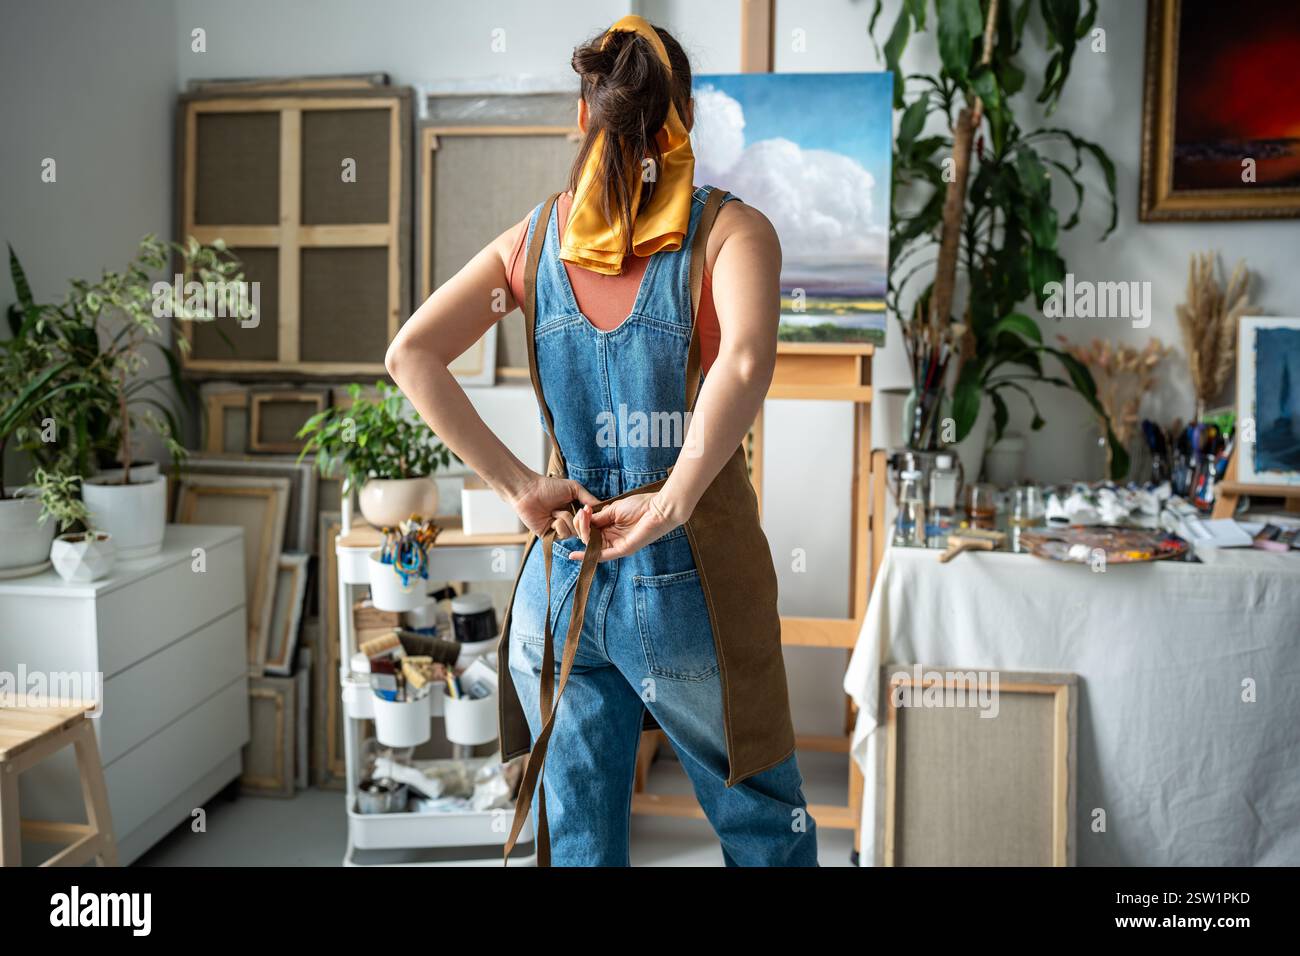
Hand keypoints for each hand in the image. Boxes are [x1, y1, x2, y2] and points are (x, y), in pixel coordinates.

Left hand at [508, 474, 599, 537]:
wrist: (529, 491)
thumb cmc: (549, 487)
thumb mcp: (574, 488)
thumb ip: (588, 498)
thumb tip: (602, 506)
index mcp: (576, 513)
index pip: (590, 522)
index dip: (592, 519)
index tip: (589, 511)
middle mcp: (569, 523)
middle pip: (585, 530)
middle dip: (580, 519)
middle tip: (574, 510)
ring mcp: (559, 531)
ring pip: (573, 533)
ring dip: (565, 518)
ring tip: (554, 510)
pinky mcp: (549, 536)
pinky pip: (562, 534)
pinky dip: (557, 524)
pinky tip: (550, 517)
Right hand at [568, 492, 683, 562]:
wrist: (658, 508)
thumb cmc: (641, 506)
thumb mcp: (614, 509)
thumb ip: (599, 517)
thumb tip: (584, 520)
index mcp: (611, 528)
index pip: (590, 530)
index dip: (583, 521)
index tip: (583, 509)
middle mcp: (612, 538)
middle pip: (589, 538)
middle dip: (581, 525)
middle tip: (583, 512)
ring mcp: (617, 545)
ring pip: (592, 545)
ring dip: (584, 532)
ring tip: (583, 518)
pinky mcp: (622, 549)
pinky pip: (603, 556)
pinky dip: (588, 556)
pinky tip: (574, 555)